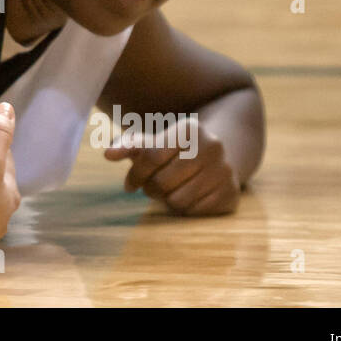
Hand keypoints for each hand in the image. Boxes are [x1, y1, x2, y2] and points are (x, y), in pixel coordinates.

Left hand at [103, 115, 240, 214]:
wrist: (221, 153)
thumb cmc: (176, 149)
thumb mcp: (154, 141)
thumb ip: (130, 145)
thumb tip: (108, 153)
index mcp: (190, 128)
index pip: (151, 156)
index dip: (135, 174)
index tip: (130, 184)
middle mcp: (212, 147)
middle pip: (162, 182)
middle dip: (150, 188)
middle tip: (152, 187)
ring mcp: (225, 171)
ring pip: (178, 201)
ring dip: (167, 200)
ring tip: (171, 190)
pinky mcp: (232, 194)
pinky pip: (195, 212)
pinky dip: (185, 209)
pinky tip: (188, 196)